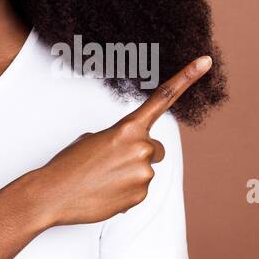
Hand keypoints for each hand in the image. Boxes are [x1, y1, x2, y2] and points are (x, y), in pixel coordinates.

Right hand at [34, 55, 211, 226]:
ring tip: (103, 179)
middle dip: (138, 154)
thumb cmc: (69, 164)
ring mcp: (143, 173)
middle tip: (110, 163)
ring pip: (145, 170)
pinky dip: (125, 192)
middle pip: (155, 148)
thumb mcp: (94, 139)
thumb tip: (131, 153)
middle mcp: (142, 148)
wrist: (52, 194)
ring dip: (129, 174)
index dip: (187, 77)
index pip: (163, 98)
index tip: (206, 62)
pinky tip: (105, 192)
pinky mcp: (140, 196)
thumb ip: (121, 139)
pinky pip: (139, 190)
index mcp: (128, 127)